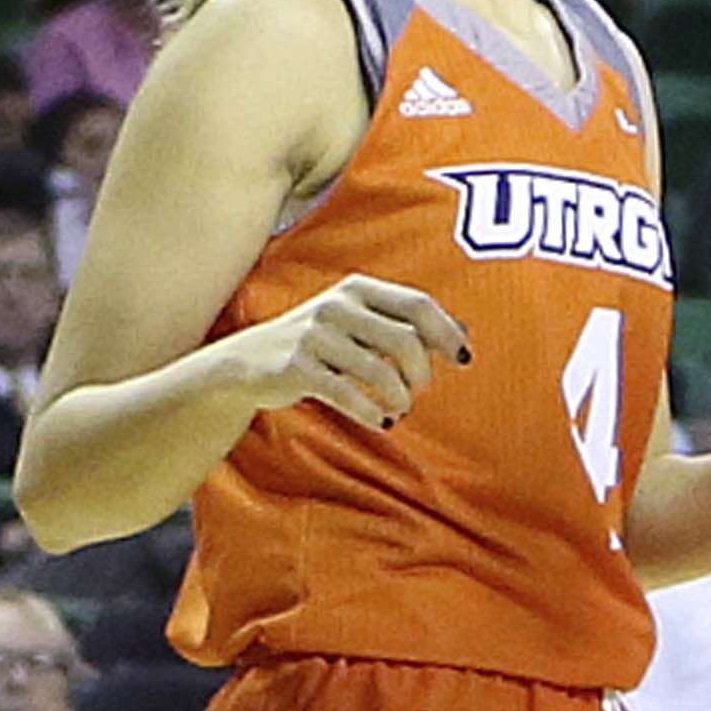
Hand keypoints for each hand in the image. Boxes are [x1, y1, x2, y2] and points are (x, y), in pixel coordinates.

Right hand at [230, 273, 469, 432]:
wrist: (247, 362)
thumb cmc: (319, 342)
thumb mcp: (360, 323)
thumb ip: (406, 324)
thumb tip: (463, 334)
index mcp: (359, 288)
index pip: (418, 304)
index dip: (446, 332)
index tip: (463, 359)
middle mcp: (338, 305)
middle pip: (404, 339)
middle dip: (421, 371)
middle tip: (419, 389)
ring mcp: (315, 335)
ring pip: (378, 370)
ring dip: (399, 396)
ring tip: (400, 408)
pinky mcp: (296, 367)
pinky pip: (346, 393)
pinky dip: (371, 411)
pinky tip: (381, 421)